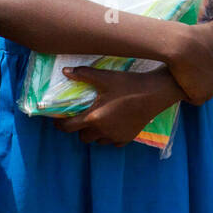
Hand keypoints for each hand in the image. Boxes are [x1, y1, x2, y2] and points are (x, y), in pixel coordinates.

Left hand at [55, 66, 179, 145]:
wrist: (154, 93)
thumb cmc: (128, 84)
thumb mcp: (105, 77)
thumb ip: (83, 74)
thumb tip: (64, 70)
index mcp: (93, 117)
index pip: (68, 127)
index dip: (60, 125)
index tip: (58, 121)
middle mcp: (102, 131)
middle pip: (83, 137)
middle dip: (80, 129)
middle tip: (83, 117)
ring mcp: (115, 136)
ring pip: (98, 141)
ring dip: (95, 133)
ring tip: (99, 121)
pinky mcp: (127, 138)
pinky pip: (113, 142)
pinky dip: (110, 136)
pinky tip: (114, 124)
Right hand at [165, 10, 212, 104]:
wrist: (180, 45)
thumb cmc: (192, 35)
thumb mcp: (208, 29)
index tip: (207, 72)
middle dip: (207, 83)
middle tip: (193, 75)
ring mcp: (212, 87)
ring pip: (207, 94)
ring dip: (198, 90)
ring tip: (186, 80)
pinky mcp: (201, 95)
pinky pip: (196, 100)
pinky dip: (190, 96)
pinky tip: (181, 86)